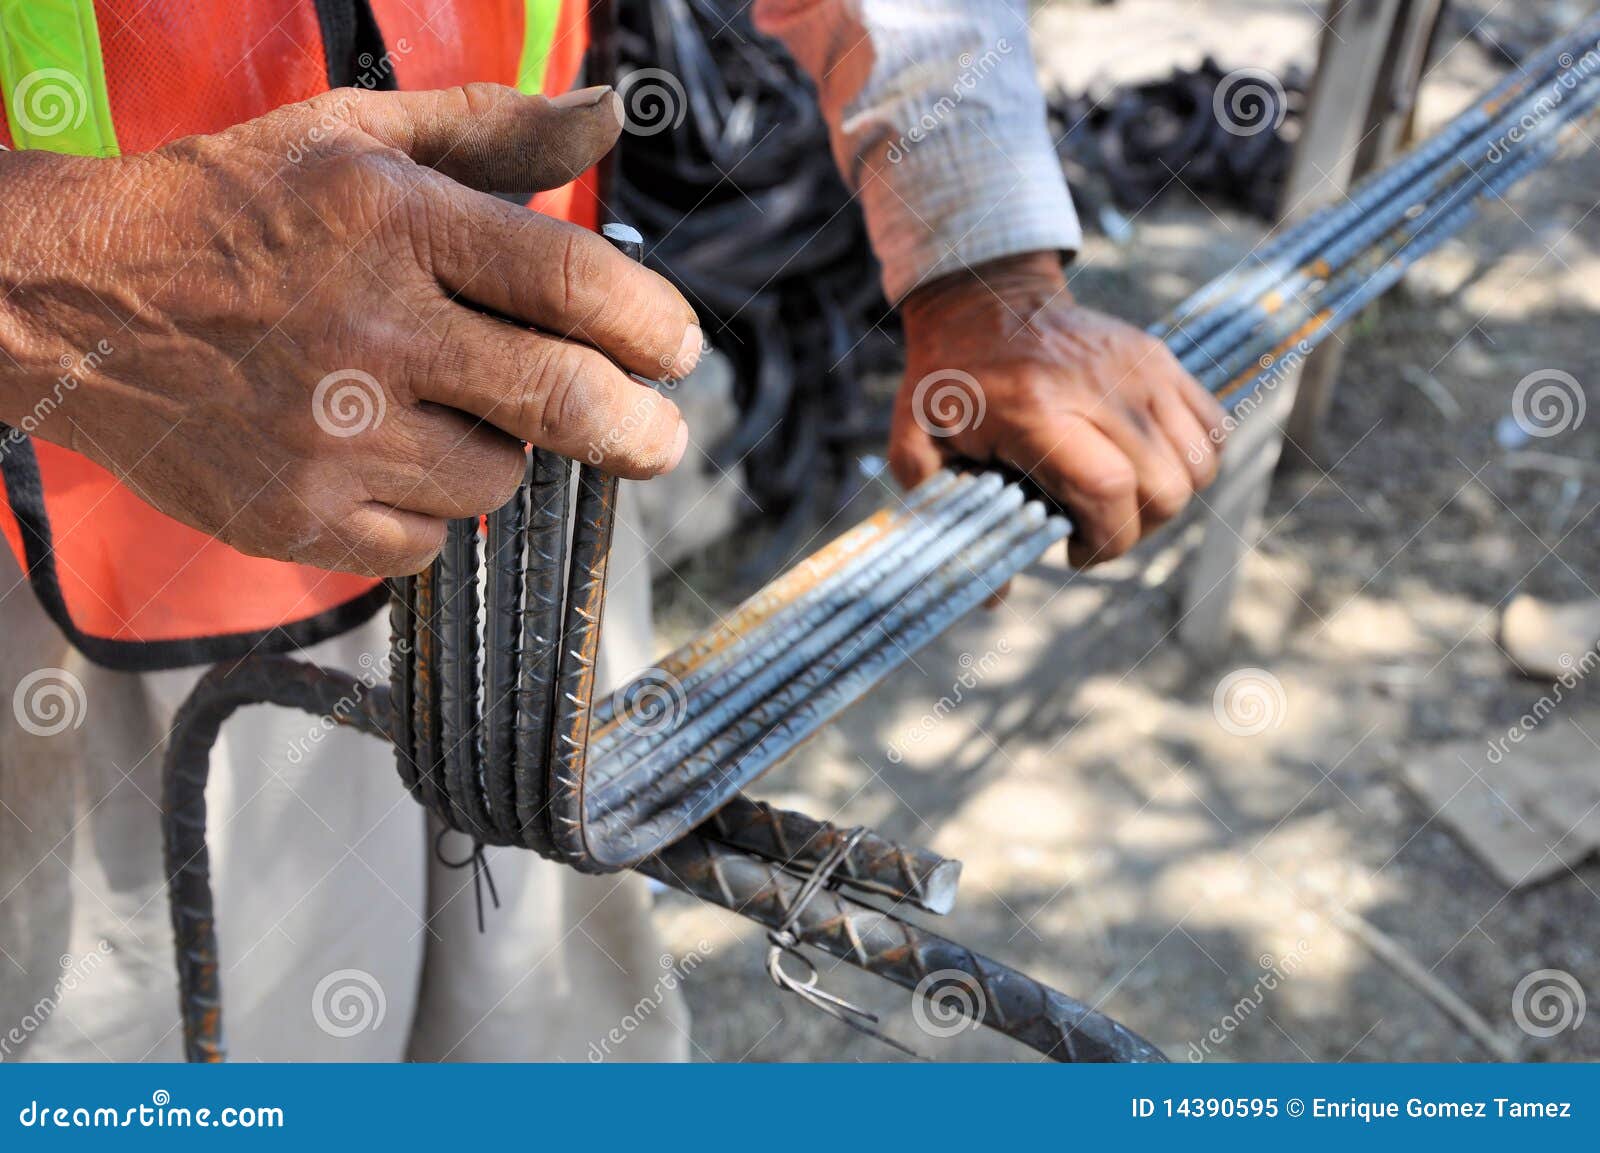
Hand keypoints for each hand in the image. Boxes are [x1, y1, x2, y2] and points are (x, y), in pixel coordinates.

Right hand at [0, 84, 700, 575]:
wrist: (73, 305)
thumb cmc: (233, 211)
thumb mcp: (355, 138)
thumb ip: (493, 129)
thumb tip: (609, 121)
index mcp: (396, 223)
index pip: (578, 284)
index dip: (655, 326)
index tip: (679, 350)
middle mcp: (371, 332)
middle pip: (566, 402)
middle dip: (642, 431)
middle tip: (659, 438)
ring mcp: (331, 437)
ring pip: (499, 479)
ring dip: (506, 453)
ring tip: (453, 413)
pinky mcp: (296, 518)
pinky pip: (428, 539)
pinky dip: (431, 508)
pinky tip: (388, 459)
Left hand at [893, 251, 1225, 567]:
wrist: (985, 295)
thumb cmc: (950, 378)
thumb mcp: (917, 442)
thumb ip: (945, 515)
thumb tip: (994, 595)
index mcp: (1037, 410)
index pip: (1107, 491)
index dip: (1104, 541)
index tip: (1072, 549)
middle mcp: (1102, 387)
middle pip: (1164, 488)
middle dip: (1135, 531)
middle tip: (1094, 527)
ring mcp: (1141, 369)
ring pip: (1198, 465)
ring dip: (1166, 501)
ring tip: (1120, 498)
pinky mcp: (1163, 359)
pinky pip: (1214, 430)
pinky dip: (1194, 462)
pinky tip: (1149, 468)